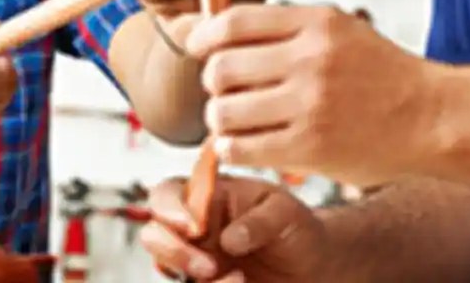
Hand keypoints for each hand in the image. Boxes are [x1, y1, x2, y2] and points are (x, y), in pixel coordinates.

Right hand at [139, 175, 329, 281]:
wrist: (315, 267)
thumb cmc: (297, 228)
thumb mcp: (286, 213)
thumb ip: (259, 219)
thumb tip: (229, 239)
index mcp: (206, 197)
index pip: (167, 194)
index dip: (169, 208)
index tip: (193, 227)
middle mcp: (193, 229)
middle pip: (153, 234)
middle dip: (173, 250)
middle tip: (208, 266)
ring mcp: (195, 260)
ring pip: (165, 267)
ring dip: (190, 275)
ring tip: (237, 280)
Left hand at [188, 5, 440, 187]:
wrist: (433, 118)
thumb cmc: (380, 75)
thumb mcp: (340, 29)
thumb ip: (286, 28)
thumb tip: (218, 30)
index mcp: (316, 23)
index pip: (232, 22)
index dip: (203, 37)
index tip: (199, 49)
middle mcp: (311, 59)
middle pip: (220, 68)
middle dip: (212, 83)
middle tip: (224, 92)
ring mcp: (309, 104)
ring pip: (223, 111)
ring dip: (219, 119)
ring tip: (234, 122)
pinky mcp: (310, 147)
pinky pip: (241, 147)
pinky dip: (231, 148)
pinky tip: (244, 144)